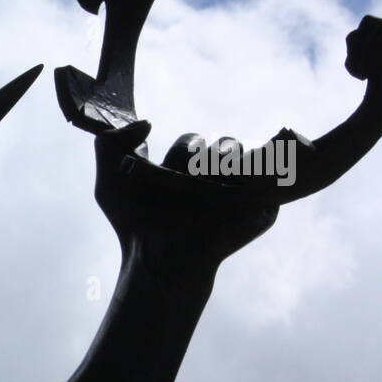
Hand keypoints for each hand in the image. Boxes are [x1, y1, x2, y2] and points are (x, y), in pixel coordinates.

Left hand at [93, 121, 278, 272]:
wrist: (162, 258)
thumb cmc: (136, 226)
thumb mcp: (109, 185)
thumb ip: (109, 145)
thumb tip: (147, 123)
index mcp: (184, 173)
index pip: (193, 139)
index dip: (185, 148)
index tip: (170, 168)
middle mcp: (212, 180)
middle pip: (222, 143)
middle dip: (204, 157)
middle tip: (191, 180)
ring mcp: (238, 193)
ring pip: (244, 154)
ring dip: (226, 163)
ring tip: (210, 185)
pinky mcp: (261, 208)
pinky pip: (272, 175)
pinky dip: (256, 174)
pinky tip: (233, 188)